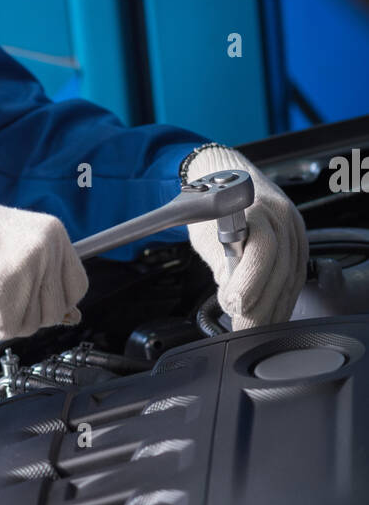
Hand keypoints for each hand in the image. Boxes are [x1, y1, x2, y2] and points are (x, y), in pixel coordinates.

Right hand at [0, 191, 87, 339]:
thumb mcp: (20, 248)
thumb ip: (47, 281)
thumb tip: (70, 317)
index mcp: (52, 236)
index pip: (76, 288)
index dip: (55, 302)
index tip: (33, 301)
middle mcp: (43, 251)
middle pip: (51, 312)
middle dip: (23, 315)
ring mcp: (20, 271)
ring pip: (25, 324)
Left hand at [184, 144, 307, 328]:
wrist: (223, 176)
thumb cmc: (210, 206)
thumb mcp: (206, 235)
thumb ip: (223, 266)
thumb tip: (234, 301)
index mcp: (255, 211)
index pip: (260, 254)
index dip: (248, 285)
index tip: (234, 307)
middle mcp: (280, 217)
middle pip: (278, 270)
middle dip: (261, 306)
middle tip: (244, 327)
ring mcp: (293, 227)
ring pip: (290, 276)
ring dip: (275, 307)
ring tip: (258, 328)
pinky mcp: (298, 238)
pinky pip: (296, 274)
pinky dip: (285, 297)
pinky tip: (275, 312)